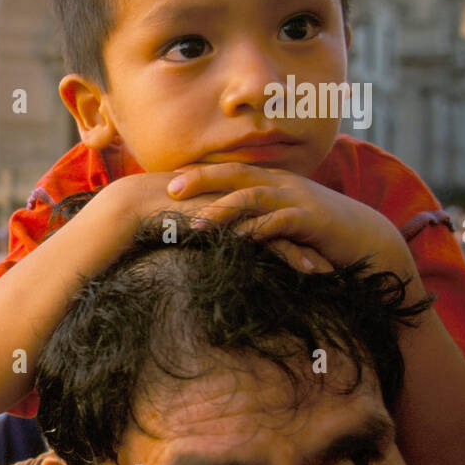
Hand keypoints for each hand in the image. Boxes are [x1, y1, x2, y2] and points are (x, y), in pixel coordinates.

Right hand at [93, 171, 330, 273]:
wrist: (132, 208)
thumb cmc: (149, 217)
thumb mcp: (181, 220)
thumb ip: (197, 224)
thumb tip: (198, 238)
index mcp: (228, 194)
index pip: (267, 209)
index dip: (289, 225)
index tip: (308, 242)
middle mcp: (239, 197)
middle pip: (284, 216)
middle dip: (308, 236)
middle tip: (332, 254)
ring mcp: (239, 207)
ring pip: (284, 228)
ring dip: (308, 248)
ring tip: (328, 269)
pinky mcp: (235, 222)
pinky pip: (271, 238)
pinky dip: (292, 255)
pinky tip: (309, 271)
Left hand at [165, 163, 409, 275]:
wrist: (368, 240)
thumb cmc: (319, 233)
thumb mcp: (283, 221)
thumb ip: (256, 217)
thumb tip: (225, 226)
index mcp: (273, 182)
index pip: (231, 172)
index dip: (200, 174)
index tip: (168, 179)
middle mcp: (283, 184)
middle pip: (236, 175)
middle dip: (202, 180)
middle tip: (169, 189)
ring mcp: (298, 200)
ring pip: (253, 198)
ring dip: (222, 210)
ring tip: (195, 224)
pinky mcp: (312, 221)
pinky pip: (279, 223)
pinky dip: (257, 231)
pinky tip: (236, 242)